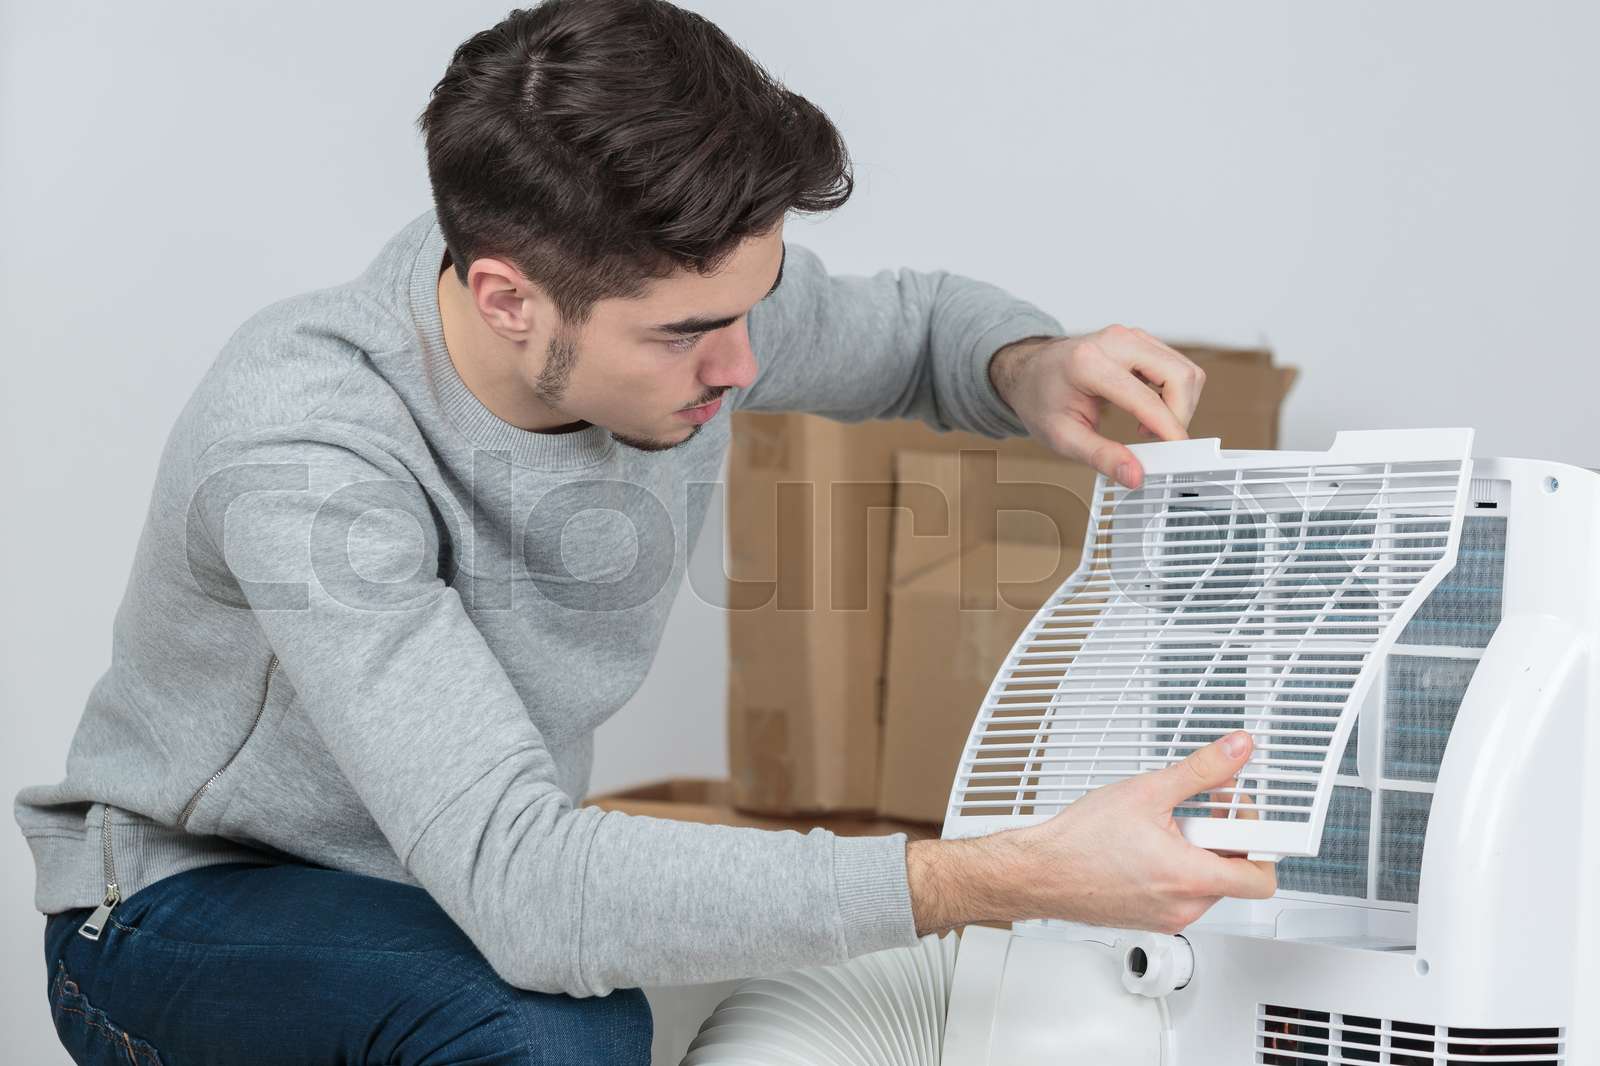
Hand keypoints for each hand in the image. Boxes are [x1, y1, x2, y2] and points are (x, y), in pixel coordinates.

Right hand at [906, 731, 1275, 935]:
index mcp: (1191, 878)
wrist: (1038, 871)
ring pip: (1206, 883)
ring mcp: (1167, 918)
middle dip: (1220, 838)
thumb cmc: (1080, 840)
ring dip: (1196, 853)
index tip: (1244, 814)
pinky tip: (1144, 847)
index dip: (1260, 839)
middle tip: (1193, 812)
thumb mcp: (1147, 791)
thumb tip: (1235, 751)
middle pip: (1233, 873)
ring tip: (1161, 829)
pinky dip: (1174, 869)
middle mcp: (1184, 907)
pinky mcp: (1150, 919)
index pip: (1261, 876)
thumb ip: (1201, 771)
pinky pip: (1180, 894)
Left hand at [988, 325, 1206, 488]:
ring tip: (1149, 426)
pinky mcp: (1140, 341)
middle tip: (1160, 440)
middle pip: (1179, 375)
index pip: (1145, 397)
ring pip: (1184, 368)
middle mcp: (1115, 342)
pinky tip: (1149, 409)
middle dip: (1180, 414)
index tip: (1177, 452)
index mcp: (1088, 363)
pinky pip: (1176, 365)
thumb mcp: (1062, 437)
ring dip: (1180, 403)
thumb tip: (1134, 475)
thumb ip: (1100, 457)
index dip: (1168, 427)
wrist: (1029, 371)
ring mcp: (1130, 337)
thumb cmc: (1041, 399)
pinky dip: (1174, 392)